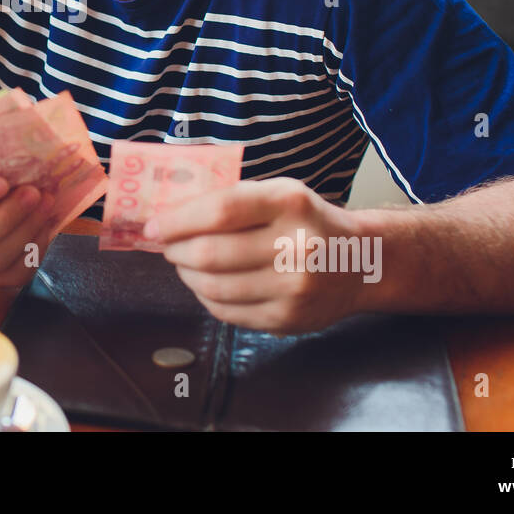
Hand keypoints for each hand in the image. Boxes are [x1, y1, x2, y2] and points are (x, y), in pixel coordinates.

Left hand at [144, 177, 370, 333]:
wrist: (360, 261)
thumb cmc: (306, 221)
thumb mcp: (279, 193)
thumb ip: (231, 200)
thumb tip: (168, 214)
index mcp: (290, 202)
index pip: (219, 211)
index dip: (177, 220)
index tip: (153, 226)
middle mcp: (296, 246)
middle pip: (210, 254)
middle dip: (175, 250)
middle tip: (166, 246)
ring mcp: (294, 288)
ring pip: (213, 286)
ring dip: (186, 275)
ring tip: (184, 264)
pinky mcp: (288, 319)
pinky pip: (227, 312)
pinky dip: (206, 297)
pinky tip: (206, 284)